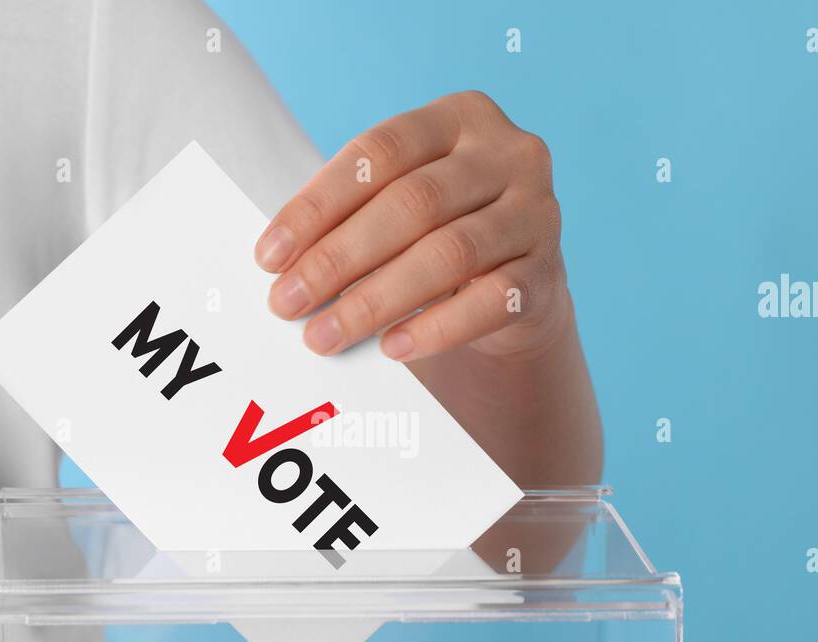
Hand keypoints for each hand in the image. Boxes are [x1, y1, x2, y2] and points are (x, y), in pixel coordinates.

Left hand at [254, 91, 566, 362]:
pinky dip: (435, 328)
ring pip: (448, 255)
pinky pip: (489, 303)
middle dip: (338, 260)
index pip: (379, 153)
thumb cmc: (439, 234)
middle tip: (287, 304)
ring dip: (376, 300)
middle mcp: (509, 154)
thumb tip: (283, 264)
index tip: (269, 256)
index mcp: (460, 118)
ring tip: (326, 334)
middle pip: (412, 204)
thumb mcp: (402, 205)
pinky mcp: (548, 275)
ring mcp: (538, 213)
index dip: (318, 205)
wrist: (518, 283)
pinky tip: (393, 347)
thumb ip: (355, 215)